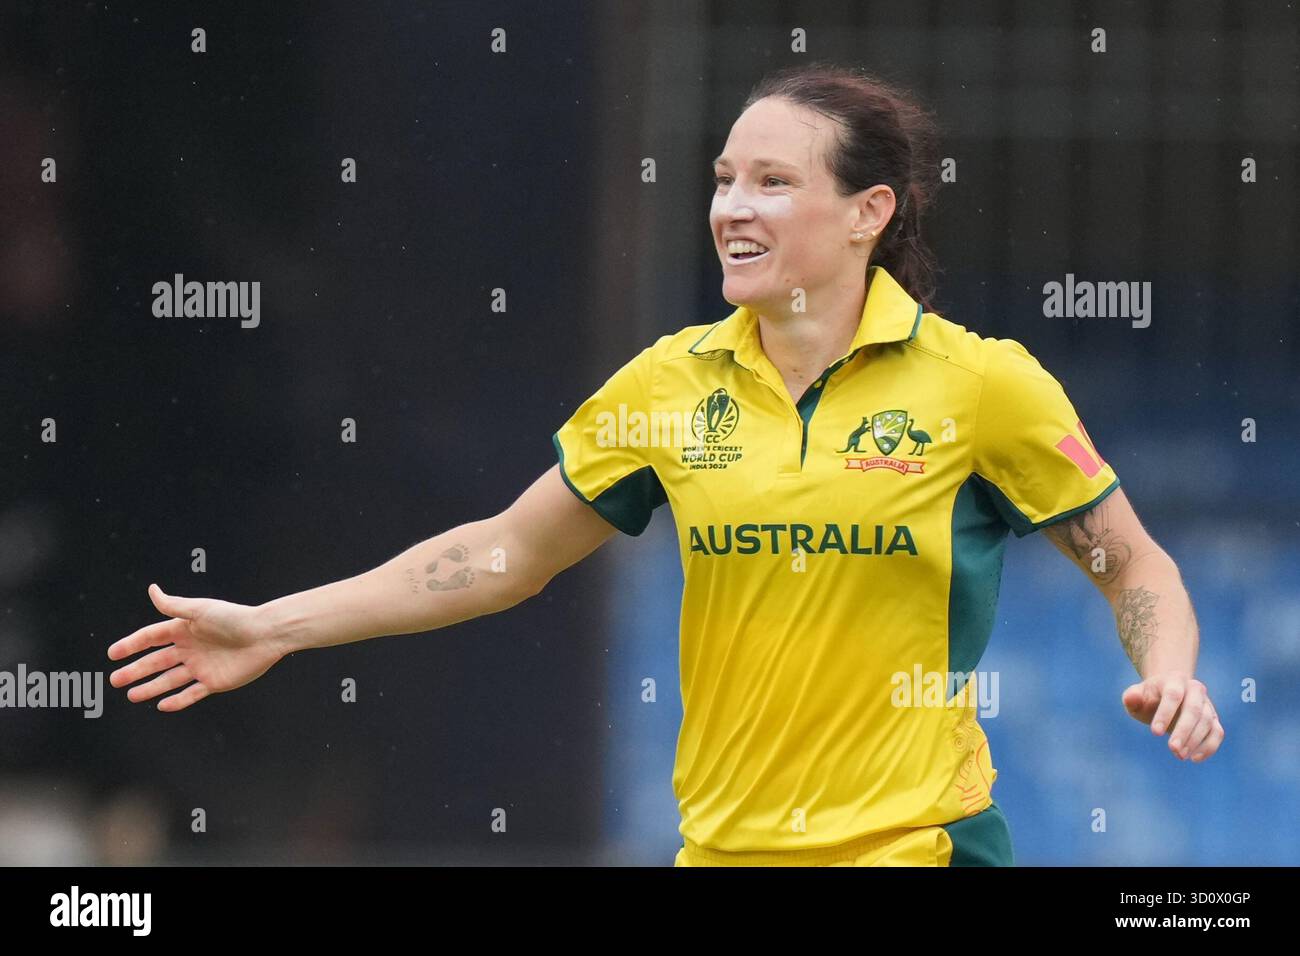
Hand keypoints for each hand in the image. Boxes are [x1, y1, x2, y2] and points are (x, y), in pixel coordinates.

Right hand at [108, 583, 283, 711]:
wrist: (266, 635)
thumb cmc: (234, 618)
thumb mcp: (201, 610)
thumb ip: (174, 606)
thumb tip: (152, 590)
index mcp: (185, 629)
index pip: (152, 637)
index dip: (132, 645)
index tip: (112, 654)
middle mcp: (191, 648)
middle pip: (157, 661)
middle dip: (135, 670)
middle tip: (115, 680)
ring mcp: (201, 666)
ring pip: (170, 680)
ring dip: (151, 688)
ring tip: (131, 695)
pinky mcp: (214, 682)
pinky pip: (192, 694)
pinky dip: (177, 701)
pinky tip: (161, 705)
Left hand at [1122, 673, 1223, 762]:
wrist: (1167, 696)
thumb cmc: (1148, 698)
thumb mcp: (1136, 696)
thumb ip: (1132, 697)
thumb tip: (1130, 698)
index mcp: (1174, 680)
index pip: (1173, 695)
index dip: (1165, 713)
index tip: (1155, 733)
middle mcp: (1195, 689)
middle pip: (1193, 710)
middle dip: (1184, 731)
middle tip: (1172, 749)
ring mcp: (1207, 704)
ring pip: (1207, 722)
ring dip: (1194, 741)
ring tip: (1179, 755)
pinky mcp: (1214, 719)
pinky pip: (1217, 733)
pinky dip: (1209, 747)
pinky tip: (1194, 758)